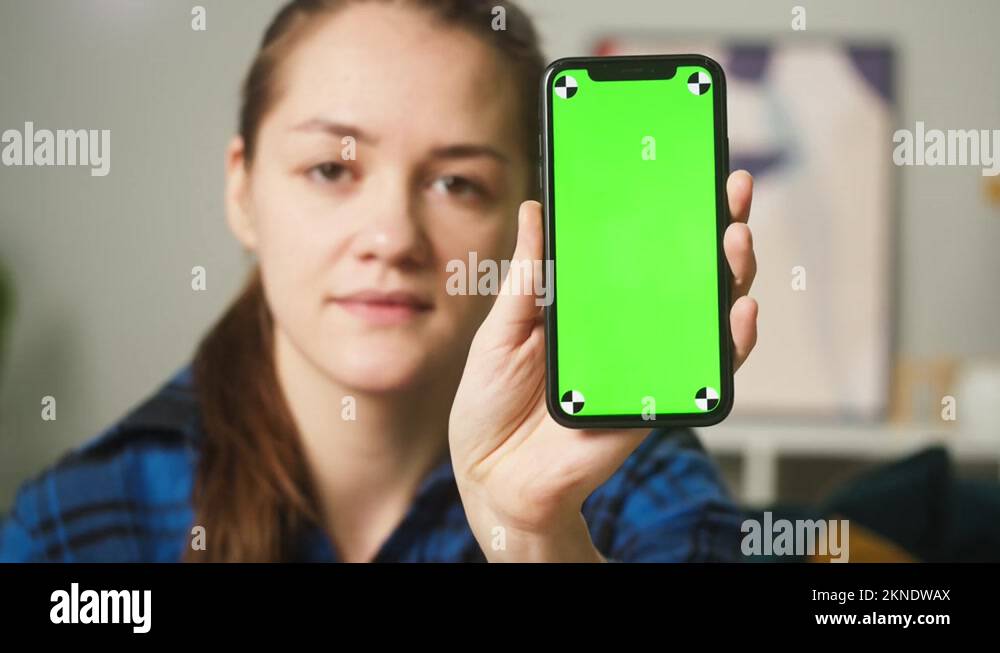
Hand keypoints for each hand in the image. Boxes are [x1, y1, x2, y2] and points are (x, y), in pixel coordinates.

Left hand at [448, 171, 758, 561]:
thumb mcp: (501, 328)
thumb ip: (528, 276)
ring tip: (737, 241)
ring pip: (707, 316)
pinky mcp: (657, 399)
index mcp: (588, 304)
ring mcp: (646, 362)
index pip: (637, 250)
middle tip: (730, 193)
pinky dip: (730, 344)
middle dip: (715, 232)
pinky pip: (706, 371)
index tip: (685, 171)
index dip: (664, 213)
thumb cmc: (491, 402)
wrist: (492, 476)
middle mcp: (626, 327)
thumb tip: (538, 210)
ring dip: (732, 277)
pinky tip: (739, 312)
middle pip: (684, 275)